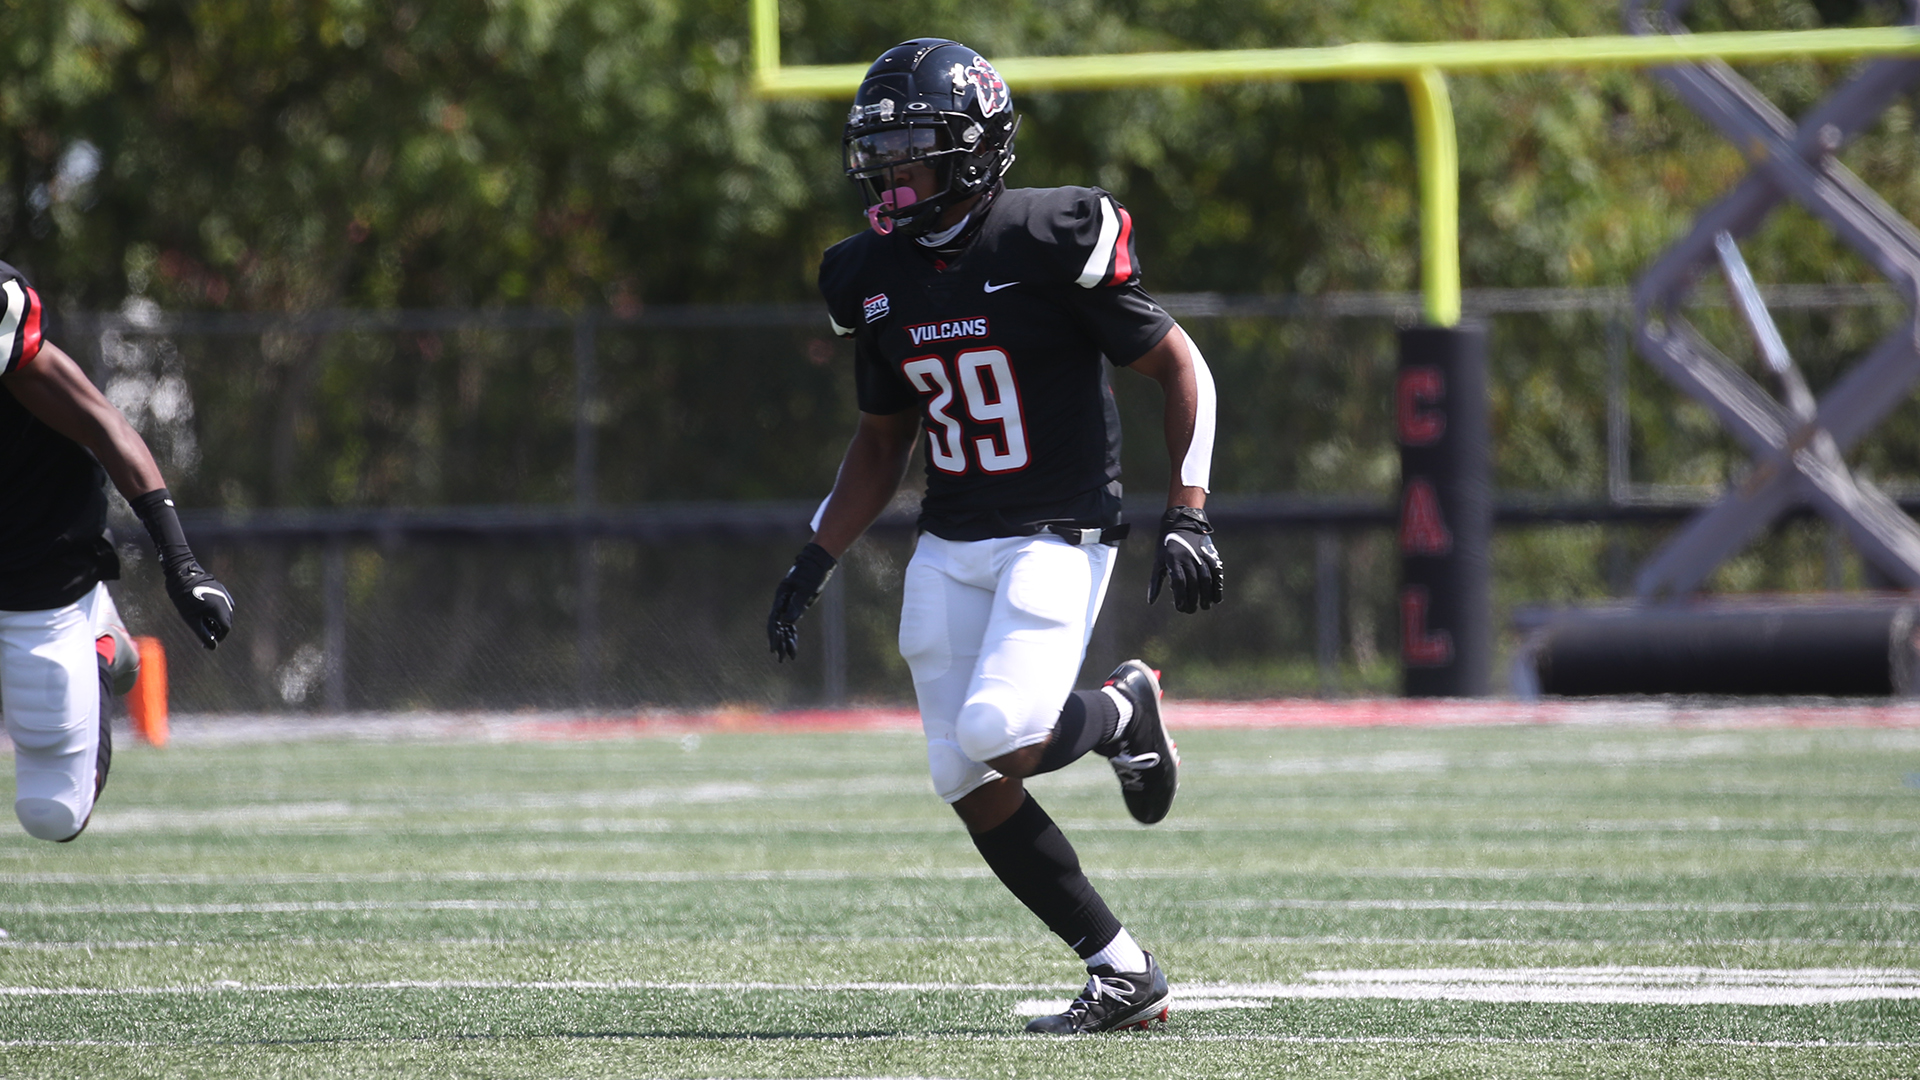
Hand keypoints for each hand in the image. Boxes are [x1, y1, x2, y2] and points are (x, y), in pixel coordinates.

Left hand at [164, 560, 233, 648]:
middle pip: (226, 622)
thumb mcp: (192, 620)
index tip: (208, 642)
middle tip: (204, 633)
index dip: (218, 638)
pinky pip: (224, 604)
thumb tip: (212, 647)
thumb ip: (203, 635)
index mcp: (220, 611)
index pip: (225, 630)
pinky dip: (218, 611)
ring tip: (204, 622)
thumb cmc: (185, 599)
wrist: (183, 576)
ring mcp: (225, 595)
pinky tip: (206, 611)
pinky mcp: (222, 589)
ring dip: (217, 620)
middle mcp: (226, 603)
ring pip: (226, 613)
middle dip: (217, 630)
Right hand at [768, 543, 836, 661]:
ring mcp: (788, 604)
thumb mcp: (806, 590)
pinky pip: (791, 624)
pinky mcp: (796, 605)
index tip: (773, 649)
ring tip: (787, 657)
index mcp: (781, 597)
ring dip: (786, 641)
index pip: (774, 620)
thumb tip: (787, 622)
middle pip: (777, 626)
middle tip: (780, 658)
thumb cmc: (812, 573)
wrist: (818, 561)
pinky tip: (792, 645)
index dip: (773, 635)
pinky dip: (792, 635)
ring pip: (784, 627)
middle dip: (779, 642)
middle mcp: (782, 602)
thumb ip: (796, 605)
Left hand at [1148, 506, 1223, 613]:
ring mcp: (1201, 555)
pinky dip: (1217, 585)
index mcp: (1173, 559)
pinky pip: (1216, 572)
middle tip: (1192, 610)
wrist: (1182, 523)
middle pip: (1193, 582)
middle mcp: (1188, 557)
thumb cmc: (1166, 545)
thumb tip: (1151, 601)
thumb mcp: (1158, 561)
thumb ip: (1156, 582)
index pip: (1179, 582)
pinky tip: (1216, 597)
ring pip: (1206, 578)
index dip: (1180, 596)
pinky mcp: (1211, 554)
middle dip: (1193, 599)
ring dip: (1206, 595)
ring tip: (1205, 606)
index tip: (1180, 608)